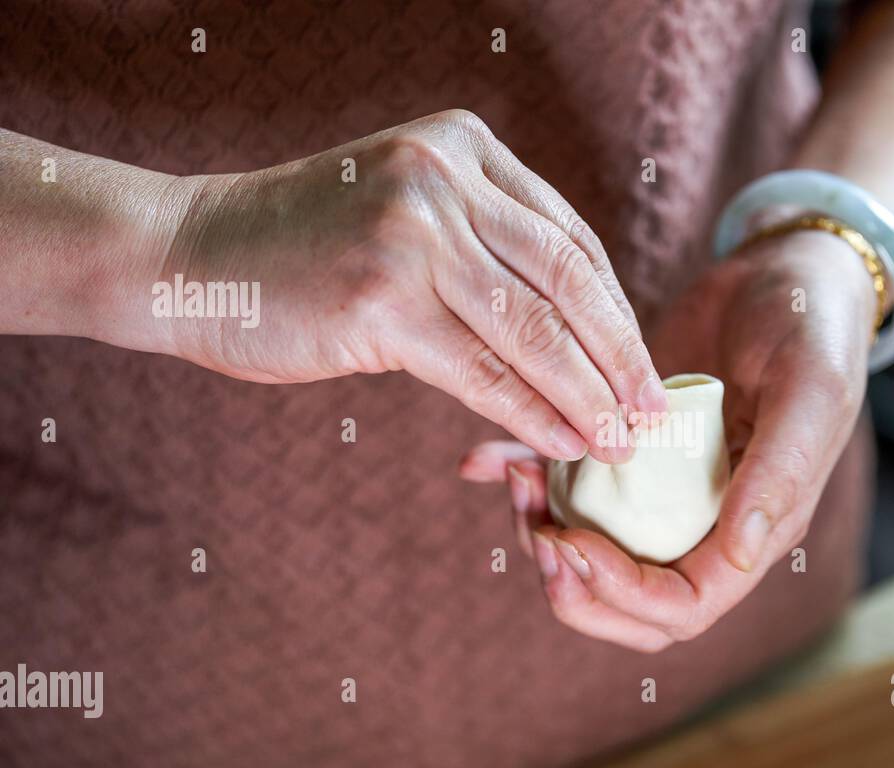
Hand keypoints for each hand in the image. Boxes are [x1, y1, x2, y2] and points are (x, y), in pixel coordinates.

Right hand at [159, 110, 665, 462]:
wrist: (189, 256)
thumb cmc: (301, 249)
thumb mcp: (405, 214)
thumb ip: (481, 244)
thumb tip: (571, 329)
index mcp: (463, 148)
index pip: (570, 239)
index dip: (616, 312)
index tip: (642, 366)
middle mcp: (447, 177)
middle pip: (568, 281)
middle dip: (622, 357)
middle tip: (657, 412)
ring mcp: (415, 233)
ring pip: (535, 331)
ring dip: (589, 397)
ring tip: (622, 443)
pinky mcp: (383, 298)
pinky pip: (484, 371)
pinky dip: (533, 414)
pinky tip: (565, 446)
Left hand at [461, 228, 874, 650]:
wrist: (784, 272)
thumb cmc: (810, 330)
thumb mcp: (809, 393)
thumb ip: (780, 473)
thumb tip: (739, 554)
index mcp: (754, 530)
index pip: (684, 606)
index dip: (623, 594)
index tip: (574, 544)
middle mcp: (704, 525)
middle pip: (631, 605)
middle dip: (574, 587)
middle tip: (534, 536)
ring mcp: (663, 494)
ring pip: (592, 555)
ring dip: (543, 535)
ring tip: (515, 480)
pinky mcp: (628, 452)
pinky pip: (572, 488)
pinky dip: (527, 480)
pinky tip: (486, 460)